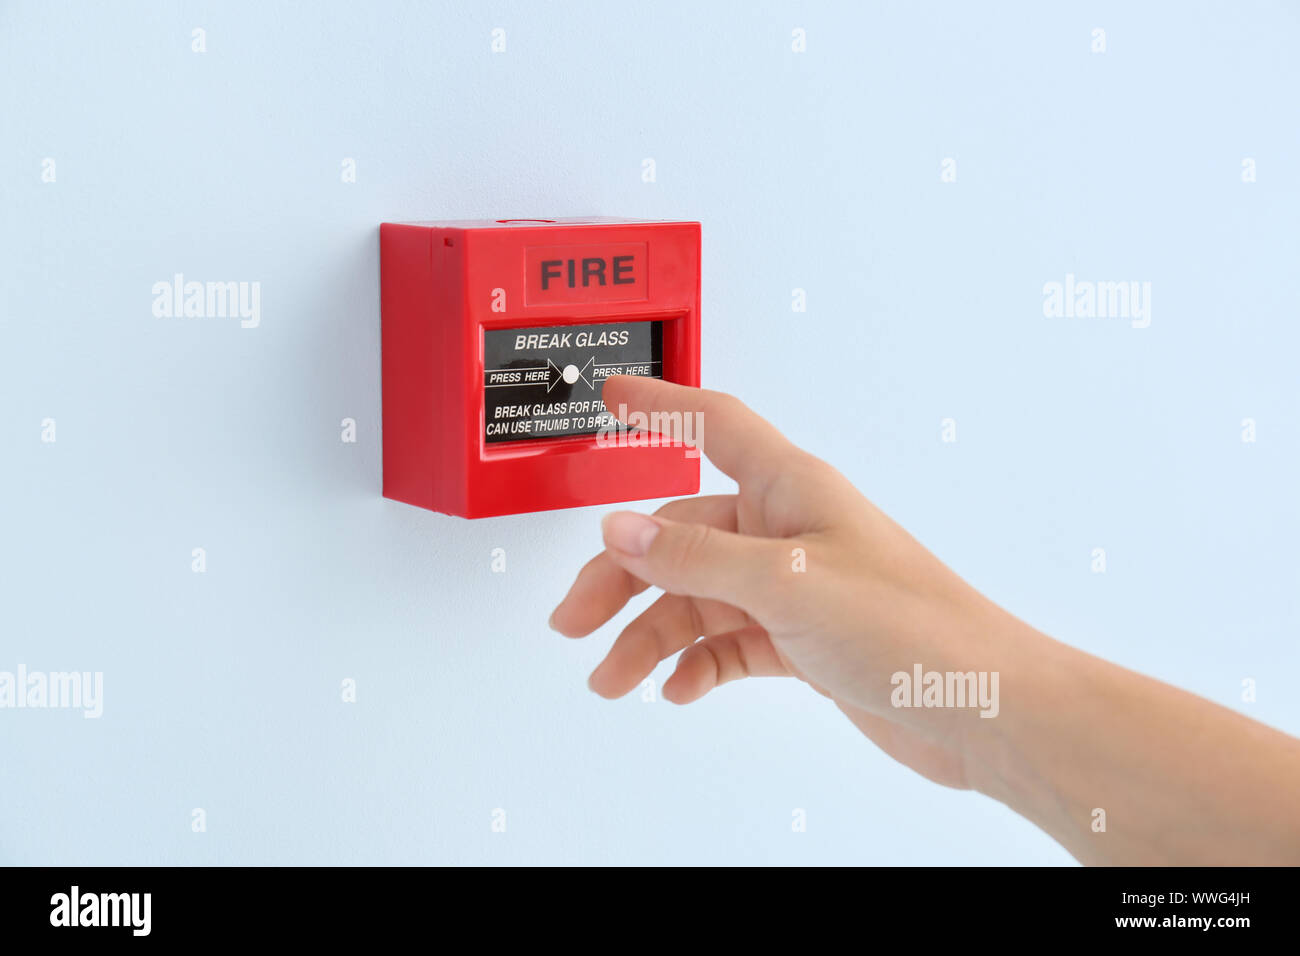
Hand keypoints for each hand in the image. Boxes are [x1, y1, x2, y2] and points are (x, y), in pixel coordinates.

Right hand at [549, 375, 1018, 789]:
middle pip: (681, 536)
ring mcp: (795, 587)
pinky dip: (697, 664)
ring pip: (698, 599)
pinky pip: (729, 642)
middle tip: (574, 620)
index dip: (660, 406)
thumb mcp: (787, 585)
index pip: (712, 424)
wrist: (983, 708)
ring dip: (650, 637)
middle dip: (621, 577)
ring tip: (615, 679)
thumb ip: (696, 559)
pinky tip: (679, 688)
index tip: (613, 396)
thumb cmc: (916, 629)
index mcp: (791, 489)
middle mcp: (788, 531)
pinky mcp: (805, 639)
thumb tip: (621, 529)